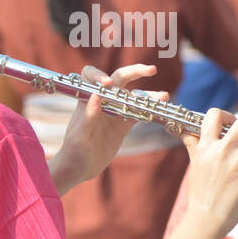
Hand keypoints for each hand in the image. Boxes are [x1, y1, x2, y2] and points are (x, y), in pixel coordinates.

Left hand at [52, 63, 162, 192]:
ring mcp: (114, 111)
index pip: (90, 76)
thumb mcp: (78, 136)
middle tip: (152, 70)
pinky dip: (149, 109)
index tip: (108, 84)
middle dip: (134, 72)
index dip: (99, 74)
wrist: (80, 168)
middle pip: (118, 78)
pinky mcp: (123, 124)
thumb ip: (88, 117)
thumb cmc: (73, 151)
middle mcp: (101, 101)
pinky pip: (138, 112)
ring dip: (148, 94)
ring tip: (163, 96)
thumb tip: (97, 95)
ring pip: (133, 96)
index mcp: (86, 99)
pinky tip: (160, 107)